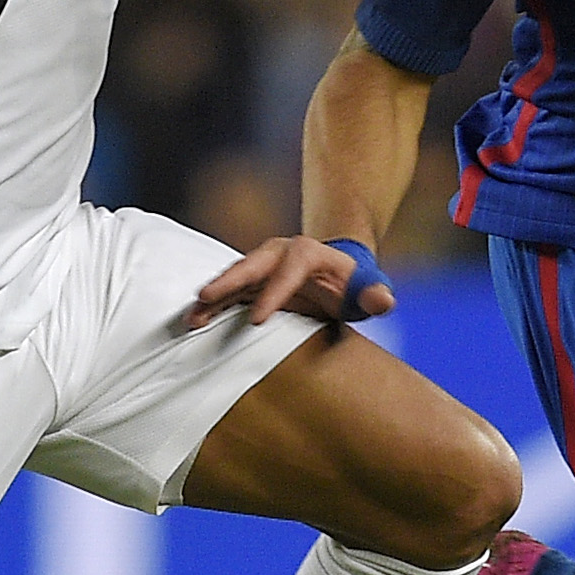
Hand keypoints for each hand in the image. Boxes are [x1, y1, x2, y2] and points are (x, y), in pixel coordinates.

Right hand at [190, 234, 397, 328]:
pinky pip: (229, 293)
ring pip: (233, 279)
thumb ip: (375, 294)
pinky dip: (212, 306)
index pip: (289, 270)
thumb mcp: (369, 288)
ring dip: (212, 297)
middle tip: (205, 297)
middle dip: (228, 282)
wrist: (337, 274)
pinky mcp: (252, 283)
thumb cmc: (353, 284)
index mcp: (309, 253)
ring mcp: (262, 267)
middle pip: (251, 265)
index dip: (273, 294)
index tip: (258, 320)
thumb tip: (383, 301)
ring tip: (192, 317)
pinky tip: (194, 321)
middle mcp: (280, 253)